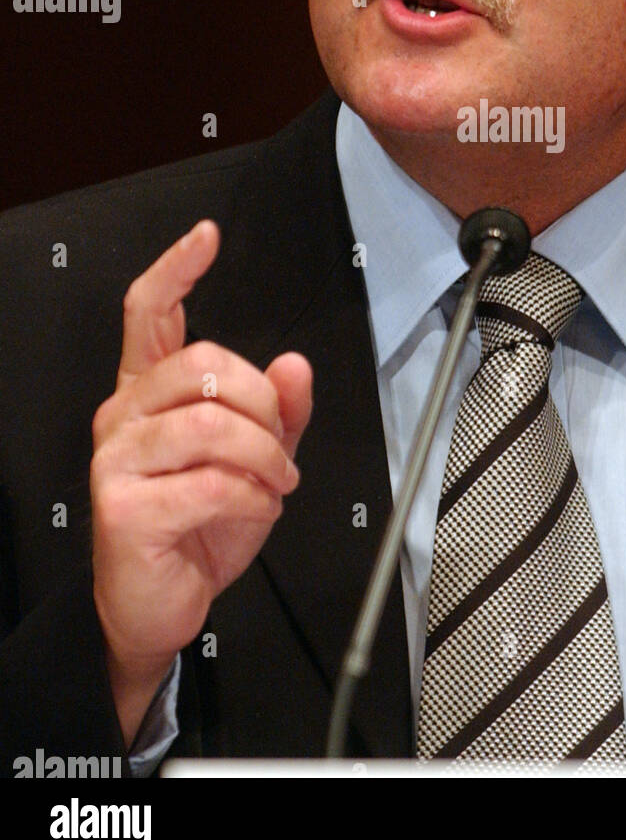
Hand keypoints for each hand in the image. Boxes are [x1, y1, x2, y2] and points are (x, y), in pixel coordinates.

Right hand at [90, 220, 312, 743]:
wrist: (159, 603)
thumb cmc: (197, 525)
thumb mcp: (254, 459)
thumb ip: (280, 410)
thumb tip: (295, 364)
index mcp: (148, 392)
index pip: (149, 311)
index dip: (176, 268)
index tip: (206, 236)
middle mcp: (124, 416)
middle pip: (203, 363)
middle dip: (263, 403)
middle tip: (278, 444)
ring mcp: (117, 460)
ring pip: (213, 422)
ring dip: (264, 455)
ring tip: (272, 481)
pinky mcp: (124, 507)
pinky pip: (212, 480)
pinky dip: (252, 495)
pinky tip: (254, 507)